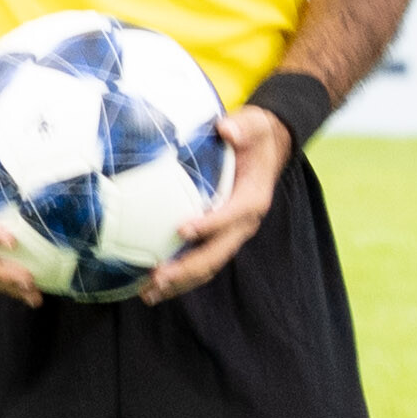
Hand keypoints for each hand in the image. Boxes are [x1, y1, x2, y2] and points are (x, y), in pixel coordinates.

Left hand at [139, 108, 292, 302]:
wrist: (267, 151)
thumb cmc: (255, 137)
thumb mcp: (254, 124)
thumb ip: (242, 126)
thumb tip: (226, 128)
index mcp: (252, 198)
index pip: (232, 215)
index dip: (210, 224)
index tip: (182, 229)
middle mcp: (244, 223)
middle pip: (217, 253)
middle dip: (188, 268)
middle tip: (158, 277)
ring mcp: (231, 234)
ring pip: (208, 265)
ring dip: (179, 282)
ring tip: (149, 293)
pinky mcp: (219, 238)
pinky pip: (200, 261)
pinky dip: (178, 276)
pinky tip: (151, 285)